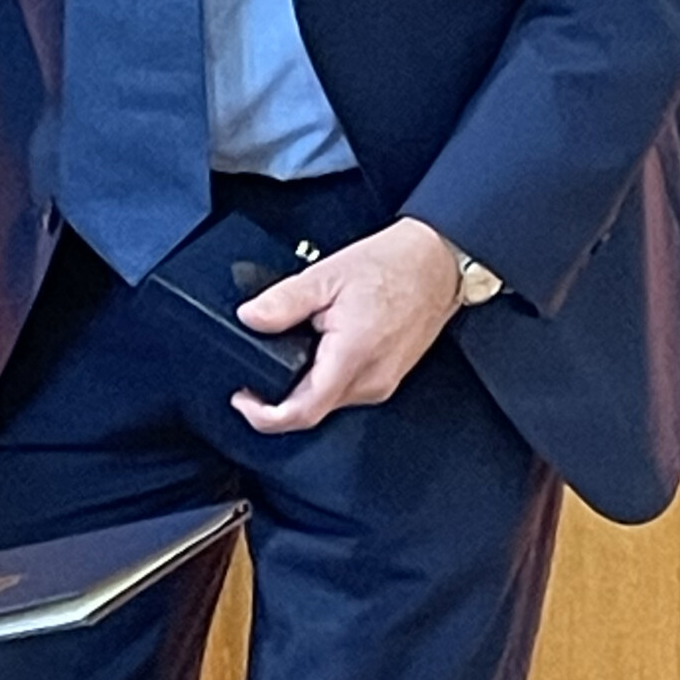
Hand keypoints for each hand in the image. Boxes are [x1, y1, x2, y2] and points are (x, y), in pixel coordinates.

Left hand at [230, 216, 461, 434]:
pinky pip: (346, 388)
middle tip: (252, 372)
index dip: (265, 416)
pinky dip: (321, 376)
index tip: (242, 401)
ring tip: (281, 352)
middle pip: (313, 408)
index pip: (304, 411)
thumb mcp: (326, 275)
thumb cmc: (392, 266)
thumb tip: (250, 318)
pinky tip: (313, 350)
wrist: (437, 264)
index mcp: (353, 357)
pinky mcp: (388, 377)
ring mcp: (383, 382)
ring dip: (300, 386)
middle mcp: (371, 381)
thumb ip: (284, 301)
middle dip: (277, 396)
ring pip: (329, 400)